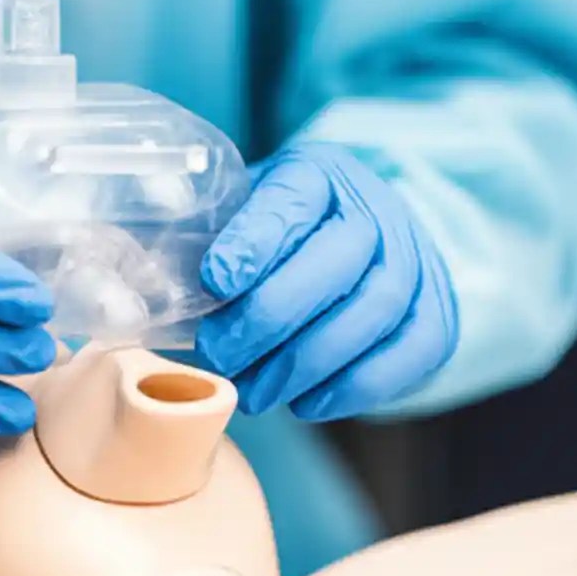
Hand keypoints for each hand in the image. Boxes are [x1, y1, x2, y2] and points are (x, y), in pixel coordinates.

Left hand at [196, 142, 457, 419]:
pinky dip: (354, 387)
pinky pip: (407, 354)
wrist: (362, 249)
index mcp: (318, 173)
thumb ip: (191, 230)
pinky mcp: (435, 314)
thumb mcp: (235, 214)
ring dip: (307, 362)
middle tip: (221, 355)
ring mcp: (416, 261)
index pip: (293, 200)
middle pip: (337, 261)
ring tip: (257, 390)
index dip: (255, 241)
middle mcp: (377, 209)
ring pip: (373, 311)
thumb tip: (141, 259)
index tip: (215, 282)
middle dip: (271, 317)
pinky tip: (306, 402)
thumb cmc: (278, 240)